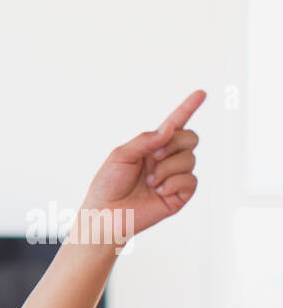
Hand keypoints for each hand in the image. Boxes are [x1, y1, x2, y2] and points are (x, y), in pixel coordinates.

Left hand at [79, 89, 204, 243]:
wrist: (105, 215)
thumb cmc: (107, 185)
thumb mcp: (120, 156)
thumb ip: (145, 140)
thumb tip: (170, 129)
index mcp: (152, 147)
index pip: (175, 124)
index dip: (188, 108)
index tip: (201, 92)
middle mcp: (167, 159)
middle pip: (191, 138)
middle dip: (173, 144)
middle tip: (154, 157)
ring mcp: (175, 177)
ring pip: (190, 159)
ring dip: (166, 168)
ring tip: (149, 181)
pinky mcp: (180, 195)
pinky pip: (190, 180)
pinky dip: (173, 183)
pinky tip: (158, 191)